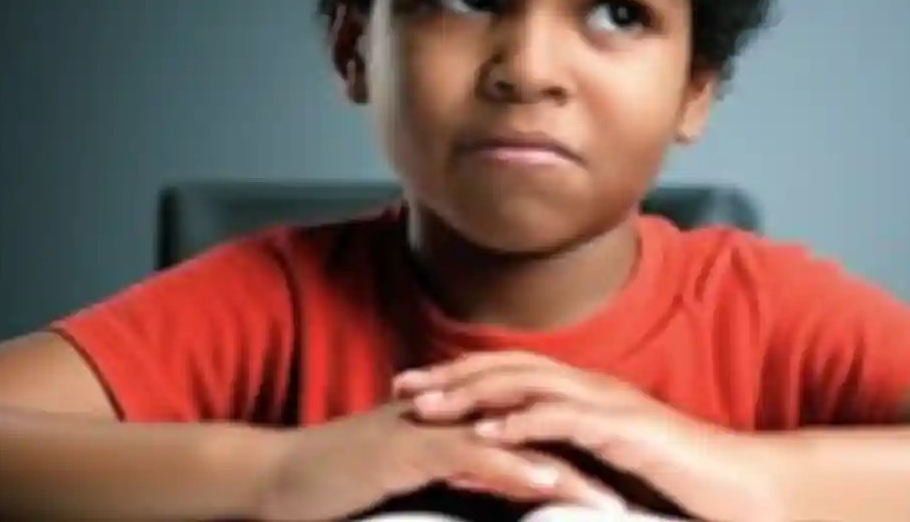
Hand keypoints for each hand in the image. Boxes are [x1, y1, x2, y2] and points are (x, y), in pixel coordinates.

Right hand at [254, 400, 625, 520]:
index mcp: (454, 418)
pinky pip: (471, 455)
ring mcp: (429, 426)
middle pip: (533, 430)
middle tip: (633, 485)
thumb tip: (495, 488)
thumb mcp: (406, 477)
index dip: (574, 448)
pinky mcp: (408, 447)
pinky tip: (546, 482)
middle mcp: (449, 414)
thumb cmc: (337, 483)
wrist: (275, 477)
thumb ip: (451, 473)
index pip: (528, 429)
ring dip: (564, 467)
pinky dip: (512, 468)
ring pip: (512, 439)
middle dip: (585, 456)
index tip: (619, 475)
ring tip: (609, 496)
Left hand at [393, 352, 782, 520]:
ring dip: (473, 393)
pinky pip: (566, 418)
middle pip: (509, 368)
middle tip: (399, 387)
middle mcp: (593, 389)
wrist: (744, 490)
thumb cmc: (679, 486)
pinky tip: (488, 431)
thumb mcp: (605, 471)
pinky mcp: (626, 430)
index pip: (512, 373)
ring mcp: (610, 405)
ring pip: (528, 384)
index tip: (412, 388)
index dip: (460, 376)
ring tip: (427, 407)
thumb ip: (559, 462)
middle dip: (451, 376)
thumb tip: (505, 469)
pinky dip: (523, 420)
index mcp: (586, 395)